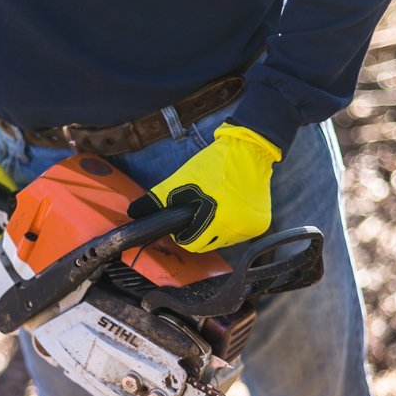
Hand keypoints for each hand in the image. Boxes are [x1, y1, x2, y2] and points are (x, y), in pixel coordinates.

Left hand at [127, 123, 280, 252]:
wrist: (250, 150)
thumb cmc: (214, 163)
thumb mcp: (182, 179)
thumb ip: (158, 199)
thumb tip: (135, 212)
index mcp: (218, 219)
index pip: (192, 243)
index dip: (182, 232)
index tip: (183, 217)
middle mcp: (237, 229)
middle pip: (207, 245)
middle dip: (197, 231)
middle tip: (197, 210)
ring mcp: (250, 228)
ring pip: (222, 241)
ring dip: (214, 229)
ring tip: (213, 206)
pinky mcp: (261, 224)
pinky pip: (237, 234)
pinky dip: (229, 225)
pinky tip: (227, 207)